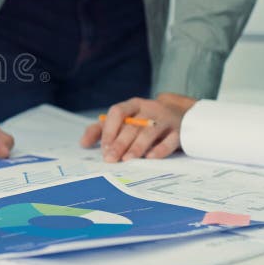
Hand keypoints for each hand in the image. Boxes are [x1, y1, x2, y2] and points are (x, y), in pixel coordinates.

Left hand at [80, 93, 196, 161]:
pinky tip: (150, 158)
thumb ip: (100, 130)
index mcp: (133, 105)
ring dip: (137, 146)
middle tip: (110, 158)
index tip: (103, 147)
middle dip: (120, 143)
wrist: (180, 116)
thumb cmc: (143, 121)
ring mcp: (165, 119)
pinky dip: (160, 149)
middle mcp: (149, 109)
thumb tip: (83, 144)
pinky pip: (170, 140)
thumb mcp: (123, 121)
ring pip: (150, 131)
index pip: (118, 112)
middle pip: (132, 125)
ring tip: (127, 159)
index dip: (109, 130)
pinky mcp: (179, 132)